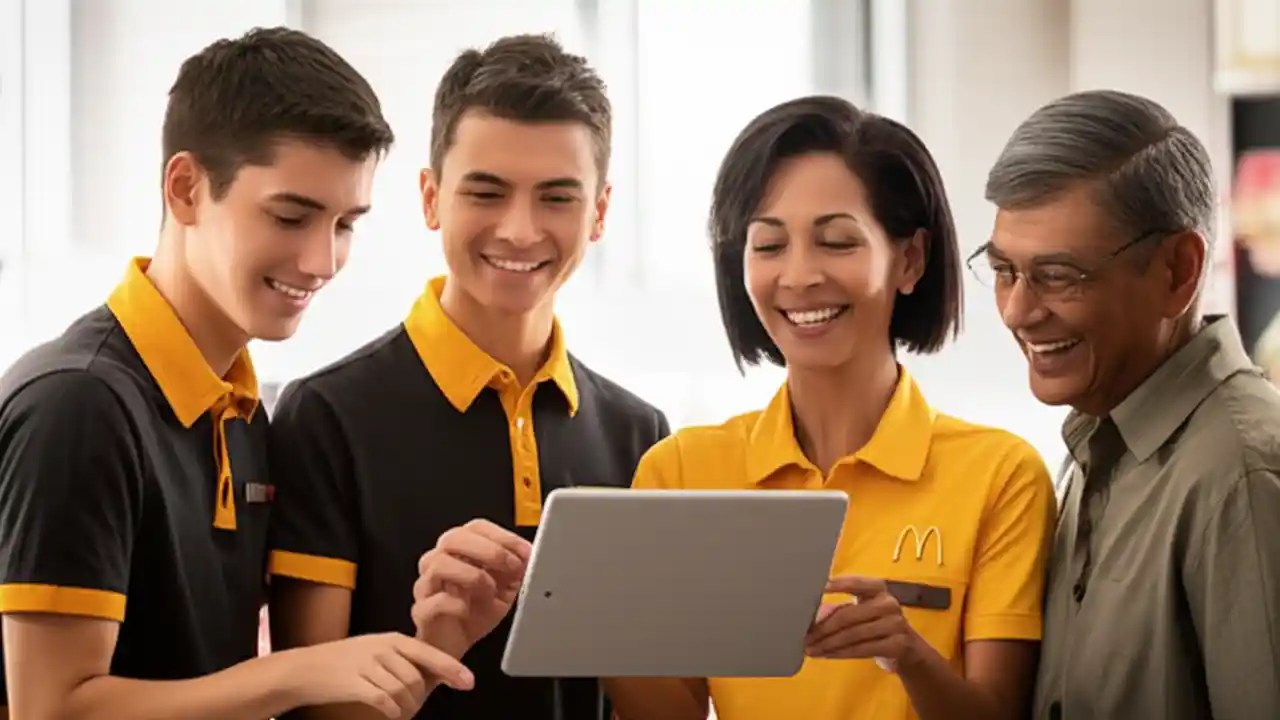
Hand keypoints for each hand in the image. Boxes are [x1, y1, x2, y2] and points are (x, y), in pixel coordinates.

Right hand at [285, 632, 473, 717]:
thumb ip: (403, 659)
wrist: (305, 668)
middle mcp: (383, 649)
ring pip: (403, 692)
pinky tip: (389, 713)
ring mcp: (368, 665)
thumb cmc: (344, 661)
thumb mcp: (376, 650)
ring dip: (406, 708)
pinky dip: (392, 711)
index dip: (451, 669)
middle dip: (419, 699)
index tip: (468, 682)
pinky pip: (385, 701)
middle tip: (413, 707)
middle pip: (416, 680)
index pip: (429, 654)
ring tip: (401, 712)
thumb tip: (435, 675)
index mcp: (392, 639)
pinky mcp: (355, 684)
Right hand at [411, 519, 531, 654]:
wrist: (456, 647)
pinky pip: (435, 600)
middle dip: (489, 550)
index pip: (476, 528)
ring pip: (440, 564)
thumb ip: (514, 572)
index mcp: (459, 550)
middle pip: (454, 538)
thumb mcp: (504, 590)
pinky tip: (468, 609)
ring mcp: (427, 585)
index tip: (524, 551)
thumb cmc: (475, 613)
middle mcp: (439, 561)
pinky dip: (456, 603)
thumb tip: (527, 557)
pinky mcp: (422, 610)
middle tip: (511, 566)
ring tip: (490, 590)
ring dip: (473, 575)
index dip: (503, 536)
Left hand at [804, 576, 924, 668]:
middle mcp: (888, 603)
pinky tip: (826, 655)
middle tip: (803, 636)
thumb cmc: (875, 624)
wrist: (906, 648)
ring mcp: (895, 624)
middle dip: (822, 628)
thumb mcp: (861, 612)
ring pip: (853, 635)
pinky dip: (841, 653)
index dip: (835, 585)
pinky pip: (862, 649)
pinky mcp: (897, 645)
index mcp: (877, 588)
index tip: (815, 589)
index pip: (854, 583)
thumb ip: (839, 609)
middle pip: (848, 615)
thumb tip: (810, 616)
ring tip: (810, 649)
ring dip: (828, 644)